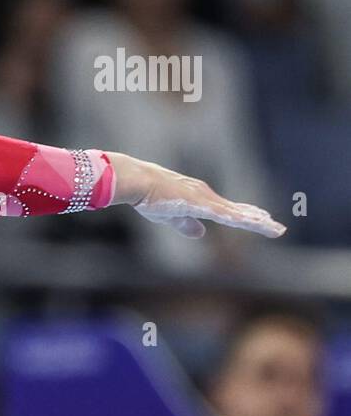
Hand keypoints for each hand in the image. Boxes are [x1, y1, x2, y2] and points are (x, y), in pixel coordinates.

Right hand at [107, 152, 284, 238]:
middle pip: (237, 210)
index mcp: (198, 198)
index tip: (260, 218)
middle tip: (277, 227)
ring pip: (237, 215)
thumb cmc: (147, 195)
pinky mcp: (202, 204)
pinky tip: (259, 224)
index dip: (243, 214)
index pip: (225, 209)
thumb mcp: (167, 215)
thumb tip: (200, 234)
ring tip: (277, 230)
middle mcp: (207, 196)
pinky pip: (229, 216)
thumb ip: (185, 224)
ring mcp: (206, 200)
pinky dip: (245, 221)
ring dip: (258, 223)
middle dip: (257, 219)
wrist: (138, 181)